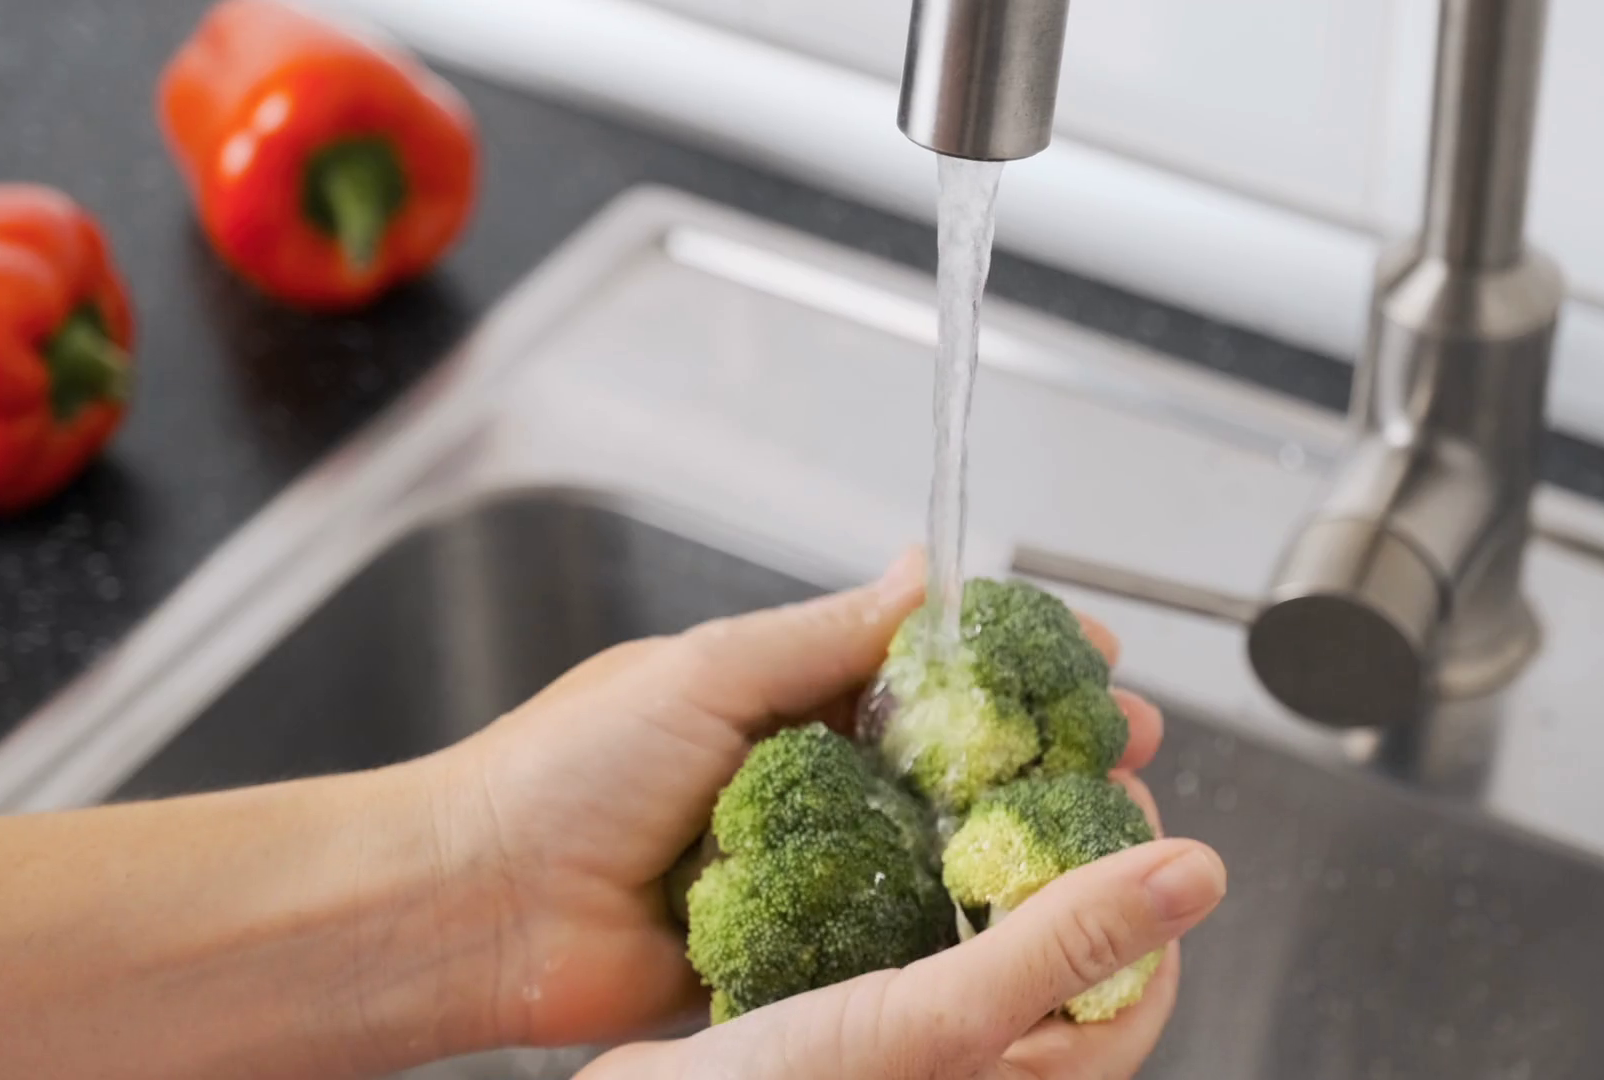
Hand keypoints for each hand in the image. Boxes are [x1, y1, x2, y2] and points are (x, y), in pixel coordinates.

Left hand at [437, 550, 1224, 1074]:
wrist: (476, 910)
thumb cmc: (561, 773)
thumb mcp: (706, 669)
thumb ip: (823, 634)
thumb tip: (921, 574)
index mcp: (784, 696)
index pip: (926, 667)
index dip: (1015, 661)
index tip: (1094, 654)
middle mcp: (806, 778)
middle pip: (953, 759)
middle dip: (1046, 748)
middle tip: (1126, 744)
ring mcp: (807, 866)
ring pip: (935, 846)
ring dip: (1019, 834)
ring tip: (1107, 822)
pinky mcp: (795, 949)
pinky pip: (889, 932)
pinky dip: (957, 923)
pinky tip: (1026, 915)